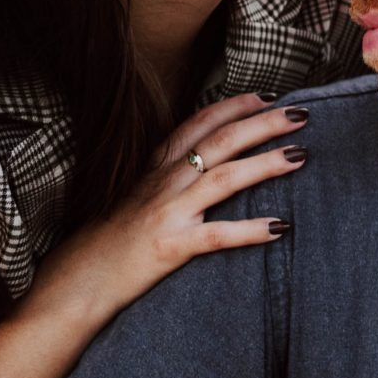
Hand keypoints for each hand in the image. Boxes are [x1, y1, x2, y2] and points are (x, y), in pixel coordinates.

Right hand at [31, 93, 311, 331]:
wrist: (78, 281)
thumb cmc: (112, 241)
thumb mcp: (138, 198)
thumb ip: (169, 178)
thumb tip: (205, 167)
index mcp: (156, 169)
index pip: (198, 124)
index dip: (232, 106)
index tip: (265, 96)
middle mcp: (163, 183)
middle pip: (219, 141)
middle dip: (262, 124)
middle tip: (300, 114)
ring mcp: (166, 213)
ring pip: (223, 178)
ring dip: (264, 165)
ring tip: (300, 157)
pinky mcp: (168, 247)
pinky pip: (216, 235)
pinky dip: (249, 230)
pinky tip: (280, 227)